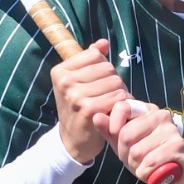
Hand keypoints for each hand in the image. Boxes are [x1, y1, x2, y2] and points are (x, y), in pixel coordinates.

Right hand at [51, 39, 129, 164]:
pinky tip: (115, 113)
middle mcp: (65, 81)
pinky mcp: (89, 109)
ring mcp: (75, 95)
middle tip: (109, 97)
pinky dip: (122, 105)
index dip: (104, 68)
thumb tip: (103, 43)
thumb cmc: (78, 109)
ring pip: (116, 82)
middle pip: (108, 69)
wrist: (72, 141)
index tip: (99, 83)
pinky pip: (118, 97)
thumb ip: (90, 61)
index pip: (95, 55)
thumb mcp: (79, 83)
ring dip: (120, 94)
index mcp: (60, 71)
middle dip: (114, 82)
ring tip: (111, 105)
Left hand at [100, 98, 183, 183]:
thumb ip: (110, 131)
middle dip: (125, 154)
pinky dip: (147, 174)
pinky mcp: (178, 147)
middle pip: (126, 135)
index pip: (121, 107)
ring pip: (137, 152)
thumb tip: (96, 116)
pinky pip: (150, 163)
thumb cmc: (149, 156)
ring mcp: (171, 130)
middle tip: (135, 160)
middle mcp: (161, 115)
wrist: (179, 174)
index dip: (114, 128)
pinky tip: (155, 173)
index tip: (119, 141)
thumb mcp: (125, 144)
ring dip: (137, 166)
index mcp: (146, 109)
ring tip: (147, 166)